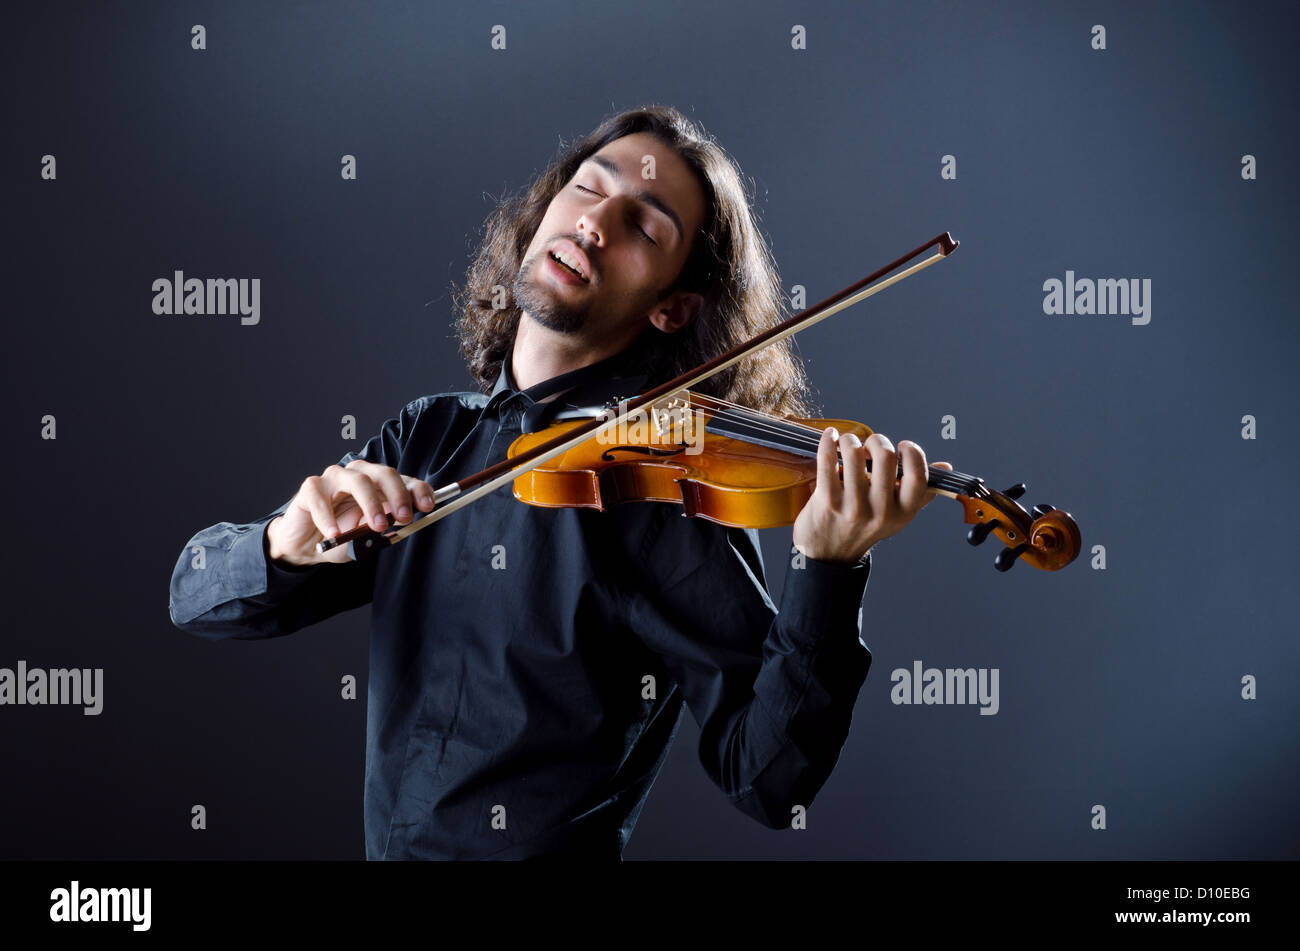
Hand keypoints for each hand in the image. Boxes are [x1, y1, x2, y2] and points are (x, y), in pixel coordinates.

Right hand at [265, 459, 436, 565]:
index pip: (404, 481)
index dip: (417, 490)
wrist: (307, 545)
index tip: (427, 506)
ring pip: (357, 481)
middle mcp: (359, 476)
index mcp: (378, 486)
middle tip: (404, 518)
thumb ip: (382, 529)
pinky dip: (329, 516)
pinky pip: (321, 497)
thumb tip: (398, 524)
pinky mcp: (311, 487)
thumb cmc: (341, 537)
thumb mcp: (367, 538)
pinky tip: (334, 533)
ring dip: (371, 503)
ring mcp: (335, 478)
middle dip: (398, 495)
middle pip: (383, 474)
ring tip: (378, 526)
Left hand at [792, 427, 952, 563]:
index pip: (917, 476)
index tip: (902, 446)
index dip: (912, 453)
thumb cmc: (865, 528)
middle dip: (877, 441)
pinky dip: (828, 441)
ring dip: (850, 440)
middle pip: (885, 457)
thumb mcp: (898, 516)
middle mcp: (880, 511)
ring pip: (854, 453)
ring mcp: (853, 506)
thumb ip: (920, 492)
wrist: (830, 553)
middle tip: (870, 445)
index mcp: (903, 512)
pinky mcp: (827, 501)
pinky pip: (827, 460)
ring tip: (849, 443)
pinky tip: (830, 436)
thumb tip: (944, 467)